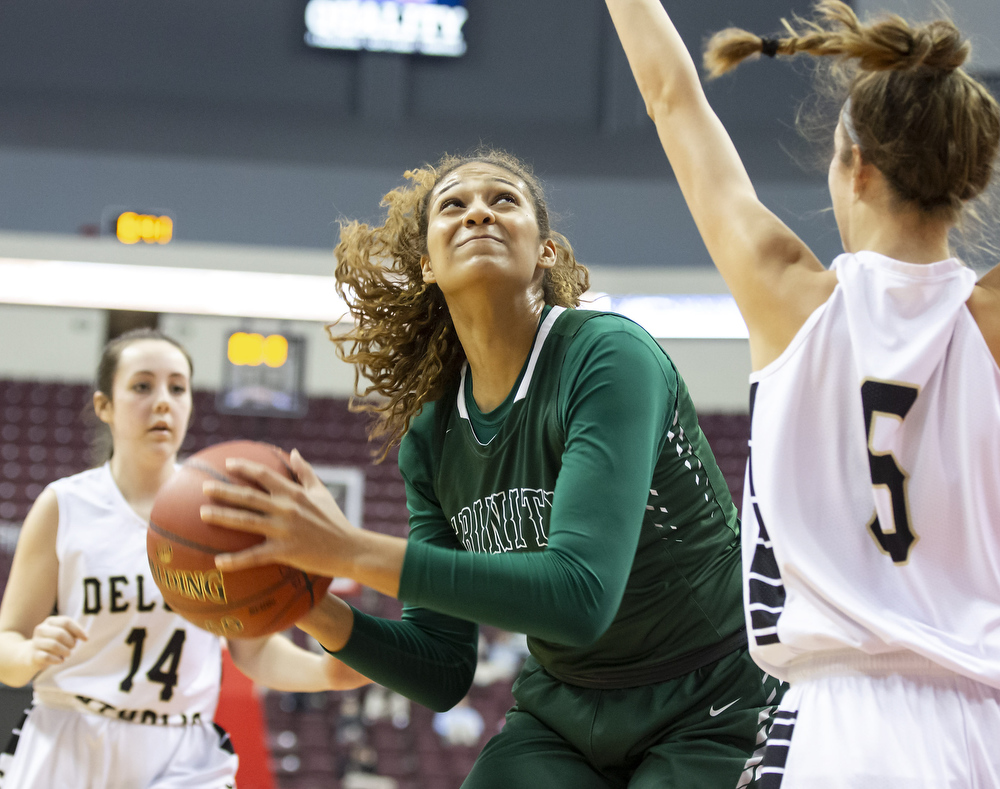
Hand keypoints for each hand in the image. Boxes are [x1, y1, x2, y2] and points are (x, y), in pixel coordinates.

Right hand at [28, 616, 86, 669]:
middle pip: (60, 634)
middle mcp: (41, 629)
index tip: (86, 639)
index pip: (66, 622)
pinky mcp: (33, 655)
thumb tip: (85, 636)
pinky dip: (58, 659)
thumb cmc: (55, 642)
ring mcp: (36, 642)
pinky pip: (47, 657)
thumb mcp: (64, 634)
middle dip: (71, 642)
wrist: (33, 654)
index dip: (78, 630)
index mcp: (50, 621)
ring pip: (54, 645)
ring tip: (68, 654)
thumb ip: (74, 633)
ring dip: (65, 651)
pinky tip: (61, 660)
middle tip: (73, 647)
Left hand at [200, 449, 357, 576]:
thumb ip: (305, 472)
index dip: (244, 468)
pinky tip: (218, 562)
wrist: (349, 549)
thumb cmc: (335, 520)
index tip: (227, 464)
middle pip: (249, 497)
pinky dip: (236, 560)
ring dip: (222, 517)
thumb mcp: (322, 492)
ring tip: (202, 514)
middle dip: (224, 491)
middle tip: (204, 487)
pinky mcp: (284, 551)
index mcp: (294, 493)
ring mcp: (284, 530)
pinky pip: (255, 556)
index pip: (264, 475)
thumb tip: (293, 452)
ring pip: (246, 522)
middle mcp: (286, 509)